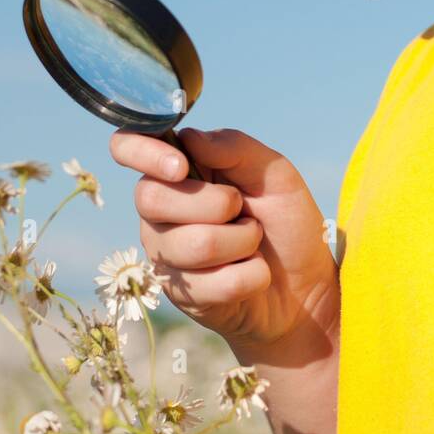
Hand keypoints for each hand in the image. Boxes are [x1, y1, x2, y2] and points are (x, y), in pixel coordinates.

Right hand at [109, 127, 338, 350]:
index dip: (142, 152)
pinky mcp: (183, 295)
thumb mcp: (274, 173)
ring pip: (194, 244)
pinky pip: (215, 283)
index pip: (126, 146)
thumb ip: (235, 148)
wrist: (308, 282)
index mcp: (177, 170)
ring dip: (244, 241)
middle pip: (152, 199)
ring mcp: (166, 254)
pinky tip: (253, 273)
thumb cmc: (285, 221)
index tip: (180, 167)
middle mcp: (159, 211)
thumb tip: (189, 137)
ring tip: (254, 242)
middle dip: (216, 203)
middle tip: (242, 209)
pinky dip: (252, 275)